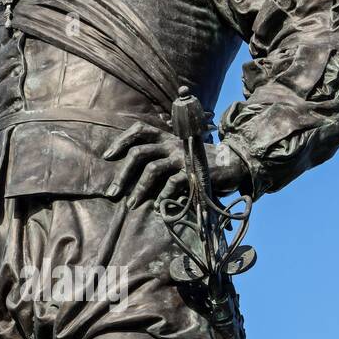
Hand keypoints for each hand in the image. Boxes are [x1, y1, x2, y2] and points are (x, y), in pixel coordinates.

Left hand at [103, 124, 247, 207]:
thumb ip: (160, 157)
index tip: (108, 157)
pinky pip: (172, 183)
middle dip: (122, 174)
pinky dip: (163, 196)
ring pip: (152, 169)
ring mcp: (182, 157)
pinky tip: (157, 208)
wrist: (230, 165)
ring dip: (139, 189)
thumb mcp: (177, 154)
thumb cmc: (198, 163)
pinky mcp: (193, 172)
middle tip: (112, 193)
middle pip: (139, 153)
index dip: (121, 140)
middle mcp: (171, 144)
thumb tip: (132, 174)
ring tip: (131, 205)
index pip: (140, 130)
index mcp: (166, 138)